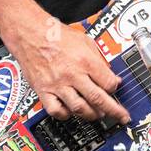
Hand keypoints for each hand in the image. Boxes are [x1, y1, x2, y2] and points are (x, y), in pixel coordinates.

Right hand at [6, 14, 129, 124]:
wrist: (29, 33)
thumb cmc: (55, 34)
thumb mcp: (84, 40)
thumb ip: (98, 59)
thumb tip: (109, 75)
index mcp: (84, 60)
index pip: (108, 83)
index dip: (115, 88)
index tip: (116, 89)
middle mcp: (72, 74)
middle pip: (98, 99)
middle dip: (113, 111)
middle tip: (120, 116)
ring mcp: (57, 84)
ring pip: (79, 108)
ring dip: (92, 115)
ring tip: (98, 114)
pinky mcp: (43, 91)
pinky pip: (56, 111)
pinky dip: (66, 115)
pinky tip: (71, 111)